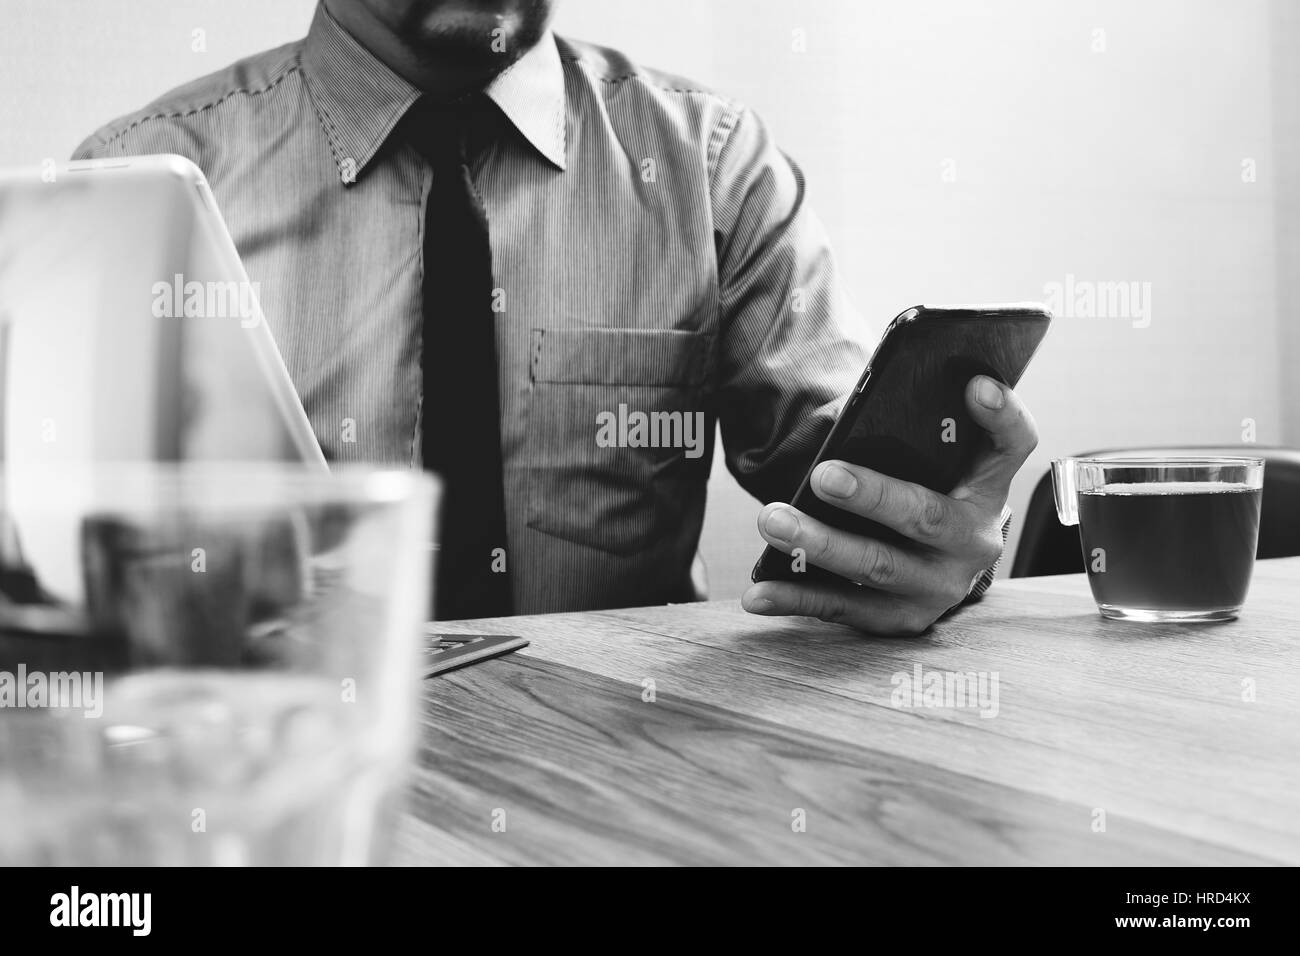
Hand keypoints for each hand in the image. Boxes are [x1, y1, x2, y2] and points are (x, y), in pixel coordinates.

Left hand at [741, 375, 1037, 635]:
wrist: (929, 565)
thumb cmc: (917, 490)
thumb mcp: (928, 463)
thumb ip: (907, 436)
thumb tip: (848, 415)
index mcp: (987, 485)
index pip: (1013, 443)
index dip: (1002, 415)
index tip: (976, 384)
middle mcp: (974, 539)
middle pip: (928, 515)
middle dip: (873, 495)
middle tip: (823, 474)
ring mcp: (941, 586)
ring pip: (878, 565)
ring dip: (819, 543)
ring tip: (771, 520)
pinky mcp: (902, 619)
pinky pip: (844, 608)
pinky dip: (796, 598)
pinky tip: (759, 593)